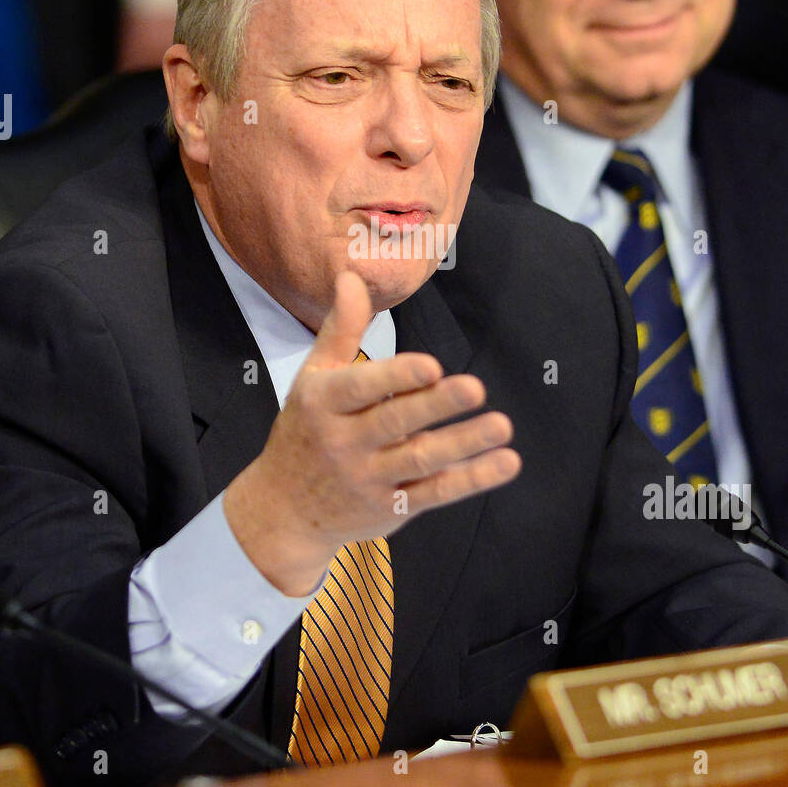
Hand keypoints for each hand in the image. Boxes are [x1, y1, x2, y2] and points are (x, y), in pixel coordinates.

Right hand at [224, 269, 520, 594]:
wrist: (284, 511)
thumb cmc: (305, 430)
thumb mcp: (313, 378)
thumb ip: (340, 329)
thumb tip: (352, 275)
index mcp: (324, 402)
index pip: (361, 387)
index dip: (396, 376)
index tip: (431, 365)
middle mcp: (343, 442)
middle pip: (394, 422)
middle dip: (435, 406)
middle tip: (475, 387)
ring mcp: (368, 479)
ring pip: (420, 460)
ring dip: (464, 444)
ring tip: (501, 425)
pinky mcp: (391, 509)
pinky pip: (434, 493)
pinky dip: (470, 479)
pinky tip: (504, 463)